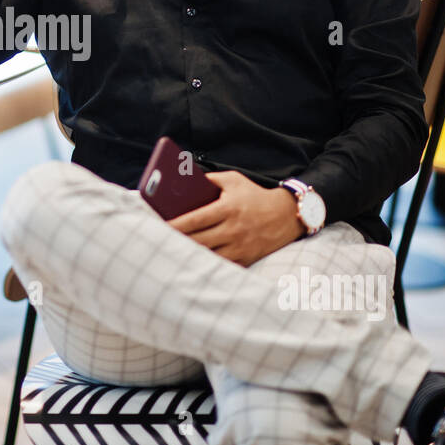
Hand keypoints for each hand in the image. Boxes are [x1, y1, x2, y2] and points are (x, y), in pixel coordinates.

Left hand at [165, 170, 303, 266]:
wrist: (286, 215)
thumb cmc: (254, 195)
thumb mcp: (233, 180)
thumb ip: (209, 179)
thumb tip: (182, 181)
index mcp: (228, 208)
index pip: (195, 219)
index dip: (175, 225)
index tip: (158, 227)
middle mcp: (234, 229)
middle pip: (198, 240)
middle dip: (176, 242)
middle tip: (158, 242)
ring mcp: (240, 247)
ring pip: (207, 256)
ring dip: (188, 255)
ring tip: (170, 253)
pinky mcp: (245, 259)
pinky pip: (221, 266)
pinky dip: (205, 265)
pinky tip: (192, 264)